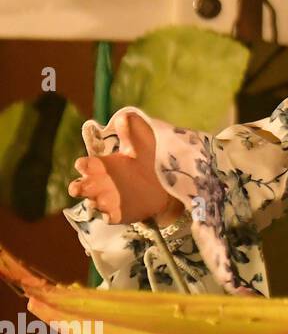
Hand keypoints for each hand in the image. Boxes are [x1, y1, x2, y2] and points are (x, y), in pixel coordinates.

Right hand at [68, 111, 183, 225]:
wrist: (165, 184)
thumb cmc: (147, 162)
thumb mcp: (139, 146)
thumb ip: (129, 133)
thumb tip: (123, 116)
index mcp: (101, 166)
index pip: (84, 165)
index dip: (83, 165)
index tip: (85, 164)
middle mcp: (99, 184)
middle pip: (79, 187)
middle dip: (78, 187)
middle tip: (79, 188)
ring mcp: (106, 200)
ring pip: (92, 203)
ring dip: (94, 202)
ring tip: (100, 200)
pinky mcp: (117, 214)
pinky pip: (108, 217)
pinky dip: (108, 215)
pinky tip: (112, 213)